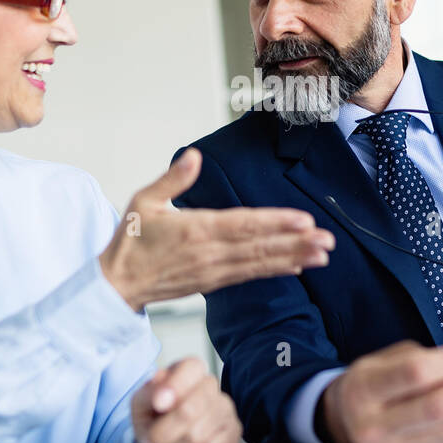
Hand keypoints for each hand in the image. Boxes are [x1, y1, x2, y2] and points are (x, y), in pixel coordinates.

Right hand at [99, 148, 334, 309]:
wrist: (116, 286)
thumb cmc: (130, 242)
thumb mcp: (143, 201)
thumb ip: (173, 179)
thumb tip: (194, 156)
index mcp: (195, 229)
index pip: (243, 225)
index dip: (275, 223)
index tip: (303, 220)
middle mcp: (209, 253)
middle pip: (260, 246)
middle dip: (296, 243)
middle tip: (327, 241)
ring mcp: (213, 271)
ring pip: (260, 263)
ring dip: (293, 258)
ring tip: (321, 255)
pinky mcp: (213, 283)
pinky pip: (249, 276)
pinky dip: (274, 271)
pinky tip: (295, 267)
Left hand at [132, 357, 241, 442]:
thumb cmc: (155, 422)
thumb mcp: (141, 406)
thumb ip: (148, 393)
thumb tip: (160, 384)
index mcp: (188, 371)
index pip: (192, 367)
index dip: (175, 386)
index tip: (158, 404)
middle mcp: (211, 386)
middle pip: (191, 408)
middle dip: (167, 429)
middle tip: (157, 436)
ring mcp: (226, 410)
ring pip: (198, 435)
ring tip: (173, 442)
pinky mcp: (233, 434)